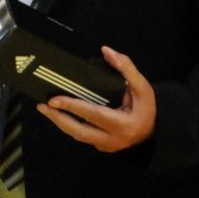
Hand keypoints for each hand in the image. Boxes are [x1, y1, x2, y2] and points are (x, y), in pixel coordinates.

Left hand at [37, 46, 155, 152]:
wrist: (156, 129)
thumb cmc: (147, 107)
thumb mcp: (142, 86)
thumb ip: (126, 68)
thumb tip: (106, 50)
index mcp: (124, 124)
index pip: (93, 114)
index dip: (72, 107)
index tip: (54, 99)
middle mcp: (113, 139)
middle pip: (79, 131)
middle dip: (58, 118)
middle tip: (42, 105)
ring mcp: (106, 146)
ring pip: (78, 135)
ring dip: (60, 122)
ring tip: (45, 108)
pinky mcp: (102, 147)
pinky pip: (82, 136)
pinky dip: (69, 125)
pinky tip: (58, 114)